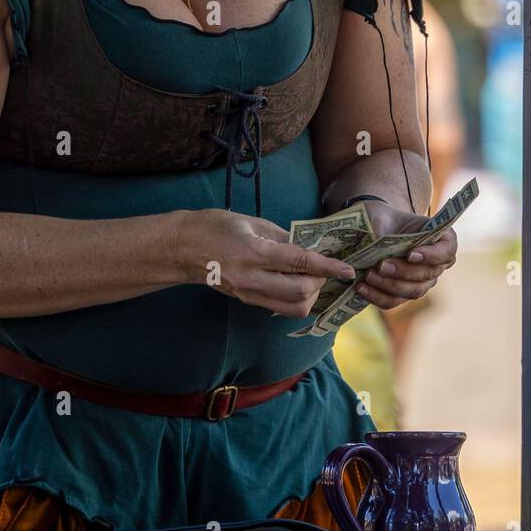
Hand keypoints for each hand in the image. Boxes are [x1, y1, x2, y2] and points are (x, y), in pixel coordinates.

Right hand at [173, 209, 356, 316]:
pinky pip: (280, 308)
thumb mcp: (252, 222)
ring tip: (311, 277)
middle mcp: (252, 278)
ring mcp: (248, 294)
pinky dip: (296, 299)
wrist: (182, 248)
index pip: (301, 263)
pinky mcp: (246, 301)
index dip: (328, 267)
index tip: (347, 269)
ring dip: (311, 295)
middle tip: (324, 268)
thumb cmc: (216, 226)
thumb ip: (283, 236)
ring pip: (293, 308)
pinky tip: (296, 283)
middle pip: (301, 293)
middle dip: (321, 282)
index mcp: (254, 252)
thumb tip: (311, 247)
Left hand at [355, 200, 457, 311]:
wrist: (376, 228)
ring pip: (412, 291)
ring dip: (389, 285)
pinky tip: (361, 287)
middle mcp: (437, 264)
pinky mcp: (404, 294)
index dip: (431, 256)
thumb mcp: (386, 216)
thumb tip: (376, 245)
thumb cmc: (385, 218)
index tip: (411, 254)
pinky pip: (394, 301)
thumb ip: (386, 229)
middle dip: (403, 271)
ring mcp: (423, 282)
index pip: (446, 251)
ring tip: (368, 275)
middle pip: (427, 275)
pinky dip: (377, 296)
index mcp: (443, 239)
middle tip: (381, 265)